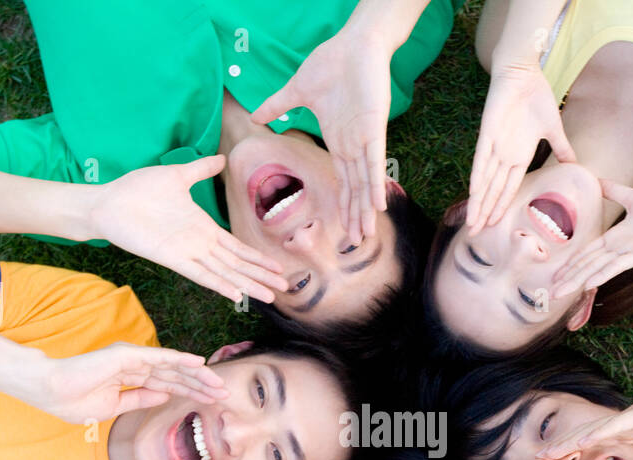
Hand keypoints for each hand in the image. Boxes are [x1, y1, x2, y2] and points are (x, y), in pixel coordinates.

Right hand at [35, 342, 228, 423]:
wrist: (48, 391)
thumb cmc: (73, 401)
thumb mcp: (113, 407)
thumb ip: (138, 399)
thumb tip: (163, 397)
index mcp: (130, 377)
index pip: (167, 384)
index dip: (189, 392)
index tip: (210, 401)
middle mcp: (134, 364)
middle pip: (176, 375)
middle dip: (200, 384)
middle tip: (224, 393)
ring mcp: (131, 357)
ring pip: (173, 366)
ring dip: (197, 374)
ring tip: (219, 383)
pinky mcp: (127, 354)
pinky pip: (160, 357)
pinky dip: (181, 359)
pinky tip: (200, 363)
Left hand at [88, 157, 287, 302]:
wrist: (108, 202)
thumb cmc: (137, 189)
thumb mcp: (176, 174)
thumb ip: (200, 170)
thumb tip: (221, 159)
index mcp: (203, 227)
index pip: (237, 247)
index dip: (258, 258)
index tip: (278, 267)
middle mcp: (199, 244)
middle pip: (237, 264)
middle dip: (261, 276)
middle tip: (285, 289)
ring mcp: (187, 253)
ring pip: (225, 273)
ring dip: (247, 285)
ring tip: (269, 297)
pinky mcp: (172, 259)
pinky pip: (200, 275)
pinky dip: (218, 285)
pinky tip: (235, 294)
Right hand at [251, 33, 392, 243]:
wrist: (353, 44)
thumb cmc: (330, 63)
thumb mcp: (296, 91)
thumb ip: (277, 106)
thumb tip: (255, 115)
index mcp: (339, 141)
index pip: (342, 180)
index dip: (343, 204)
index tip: (342, 227)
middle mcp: (354, 146)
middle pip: (355, 189)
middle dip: (355, 215)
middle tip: (357, 242)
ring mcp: (365, 139)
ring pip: (366, 183)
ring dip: (365, 209)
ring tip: (366, 234)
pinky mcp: (374, 129)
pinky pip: (376, 162)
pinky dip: (376, 183)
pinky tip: (378, 204)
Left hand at [467, 62, 574, 234]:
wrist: (525, 73)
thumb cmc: (537, 98)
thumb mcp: (553, 128)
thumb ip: (562, 148)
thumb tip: (576, 165)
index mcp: (519, 157)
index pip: (507, 189)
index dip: (501, 207)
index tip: (494, 227)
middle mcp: (504, 155)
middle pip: (493, 191)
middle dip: (485, 212)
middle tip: (475, 235)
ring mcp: (495, 146)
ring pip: (484, 181)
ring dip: (479, 202)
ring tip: (472, 223)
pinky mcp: (487, 133)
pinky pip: (481, 158)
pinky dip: (478, 175)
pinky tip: (473, 193)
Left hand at [539, 375, 632, 459]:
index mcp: (630, 435)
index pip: (596, 448)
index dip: (577, 457)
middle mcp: (623, 427)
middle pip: (585, 440)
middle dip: (561, 451)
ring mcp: (628, 420)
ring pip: (591, 433)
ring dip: (567, 444)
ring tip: (544, 454)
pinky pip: (611, 426)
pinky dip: (593, 435)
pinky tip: (576, 444)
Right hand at [552, 180, 632, 296]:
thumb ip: (613, 191)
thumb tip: (596, 179)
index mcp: (615, 238)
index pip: (587, 253)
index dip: (570, 263)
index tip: (555, 274)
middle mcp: (619, 249)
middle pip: (588, 265)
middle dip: (569, 278)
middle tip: (550, 292)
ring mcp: (629, 253)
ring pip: (597, 269)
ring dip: (578, 282)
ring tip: (561, 293)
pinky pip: (618, 266)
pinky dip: (602, 274)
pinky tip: (589, 284)